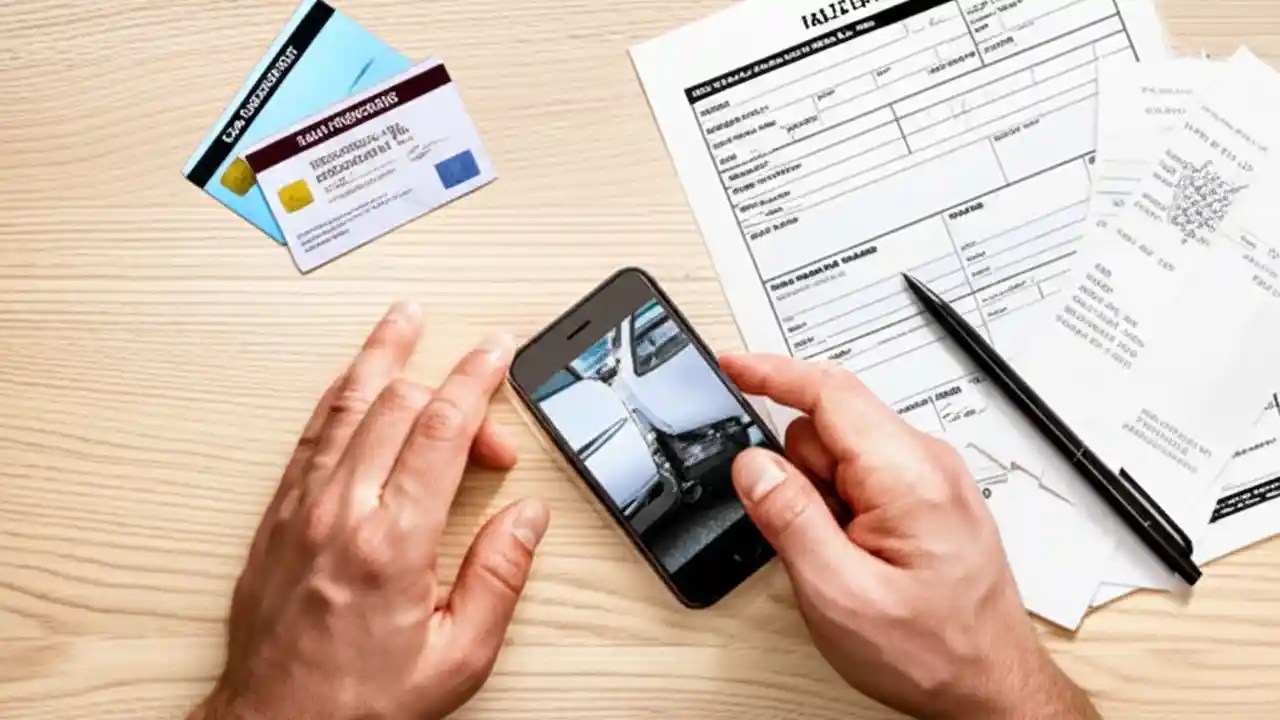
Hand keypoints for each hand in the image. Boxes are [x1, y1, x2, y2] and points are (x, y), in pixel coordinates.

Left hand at [191, 302, 548, 719]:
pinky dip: (339, 395)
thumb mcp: (457, 657)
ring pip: (344, 405)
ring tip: (402, 320)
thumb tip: (527, 518)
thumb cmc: (359, 704)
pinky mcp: (277, 516)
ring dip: (380, 357)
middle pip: (399, 406)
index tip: (498, 350)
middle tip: (486, 392)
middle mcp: (341, 513)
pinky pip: (312, 434)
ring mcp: (302, 508)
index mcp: (393, 543)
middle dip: (452, 383)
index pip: (441, 430)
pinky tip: (354, 380)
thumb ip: (499, 578)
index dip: (477, 380)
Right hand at [721, 355, 1097, 719]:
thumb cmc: (936, 653)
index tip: (731, 365)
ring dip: (818, 497)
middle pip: (826, 427)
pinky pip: (859, 480)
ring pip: (838, 455)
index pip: (829, 393)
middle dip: (795, 472)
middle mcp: (926, 464)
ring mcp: (929, 480)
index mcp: (908, 475)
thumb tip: (753, 465)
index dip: (771, 373)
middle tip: (803, 538)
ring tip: (838, 559)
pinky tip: (852, 557)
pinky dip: (838, 510)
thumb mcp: (839, 594)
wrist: (990, 689)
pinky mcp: (926, 498)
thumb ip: (789, 519)